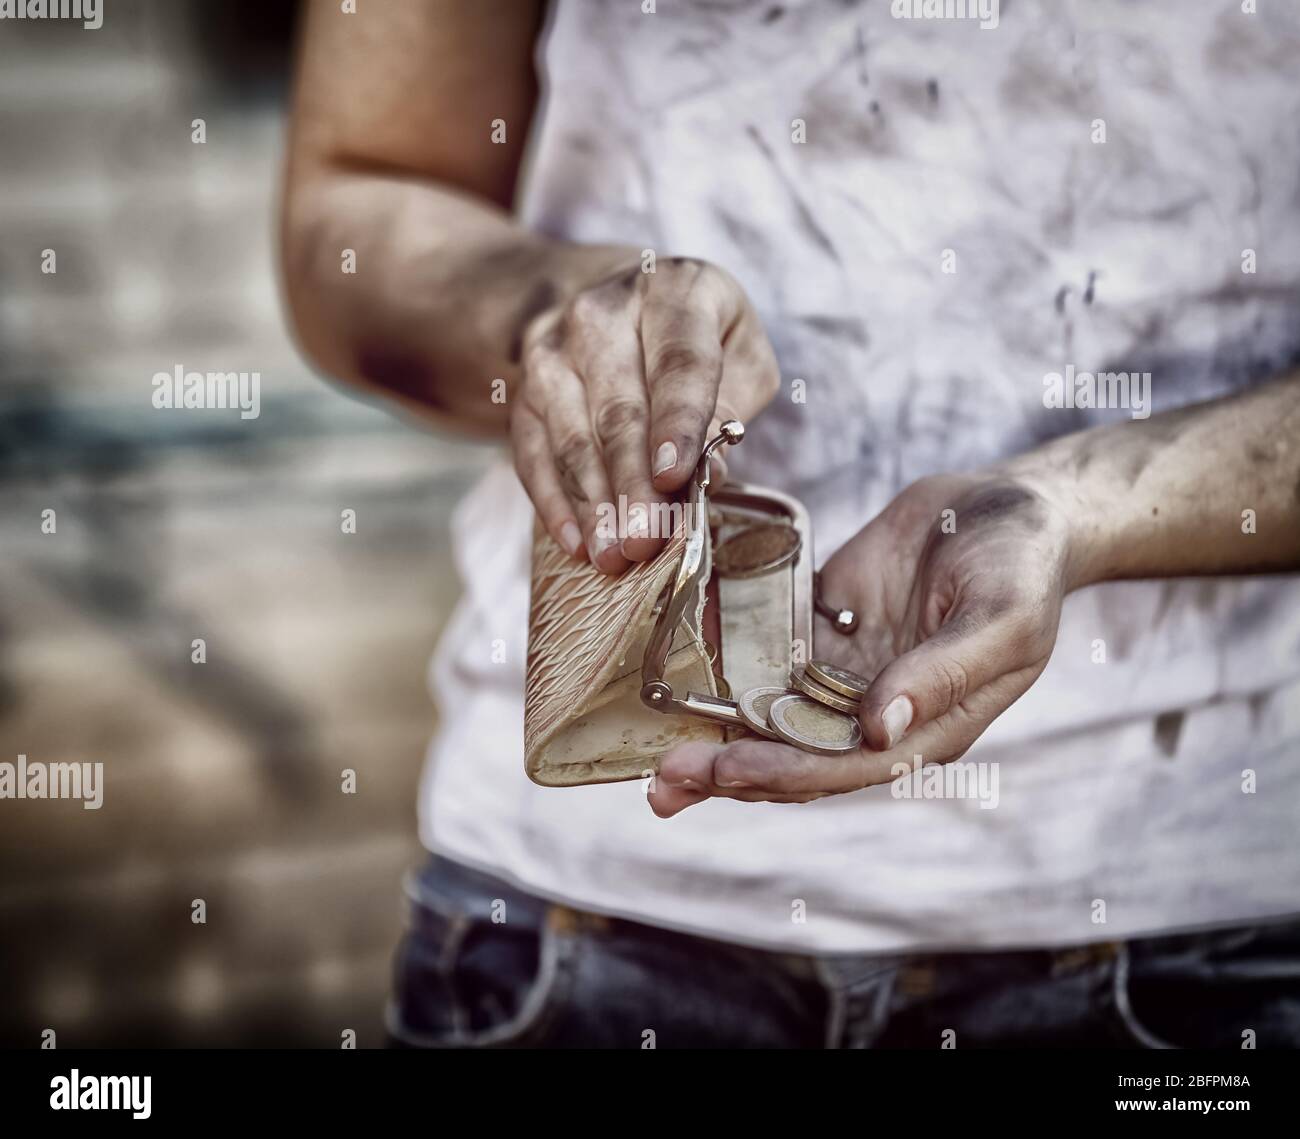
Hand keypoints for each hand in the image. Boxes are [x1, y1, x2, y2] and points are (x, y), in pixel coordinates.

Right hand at [509, 256, 778, 573]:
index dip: (678, 423)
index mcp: (673, 291)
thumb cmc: (698, 341)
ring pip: (572, 436)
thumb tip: (707, 471)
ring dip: (593, 503)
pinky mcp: (524, 389)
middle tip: (646, 540)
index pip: (678, 363)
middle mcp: (602, 311)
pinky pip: (533, 451)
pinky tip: (576, 542)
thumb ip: (730, 406)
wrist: (618, 307)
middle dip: (632, 483)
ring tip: (613, 555)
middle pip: (618, 409)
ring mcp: (553, 349)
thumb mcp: (738, 356)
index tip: (677, 478)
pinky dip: (553, 501)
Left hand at [648, 472, 1072, 815]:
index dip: (784, 773)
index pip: (844, 768)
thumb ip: (942, 675)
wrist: (1007, 506)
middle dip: (729, 771)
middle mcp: (875, 712)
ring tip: (653, 747)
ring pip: (768, 715)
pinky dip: (721, 664)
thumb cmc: (1023, 566)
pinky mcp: (819, 628)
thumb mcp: (1001, 618)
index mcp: (924, 728)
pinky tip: (673, 668)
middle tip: (663, 780)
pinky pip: (764, 653)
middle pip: (793, 755)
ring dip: (714, 734)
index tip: (727, 769)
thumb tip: (879, 730)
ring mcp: (843, 672)